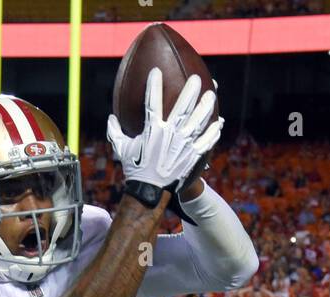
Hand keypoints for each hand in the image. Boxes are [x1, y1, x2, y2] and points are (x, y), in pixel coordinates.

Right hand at [107, 68, 222, 192]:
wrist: (149, 192)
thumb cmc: (135, 169)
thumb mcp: (121, 149)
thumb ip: (115, 132)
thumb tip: (111, 118)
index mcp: (153, 129)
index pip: (152, 101)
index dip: (153, 85)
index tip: (156, 71)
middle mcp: (170, 134)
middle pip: (183, 106)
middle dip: (190, 90)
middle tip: (195, 79)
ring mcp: (184, 144)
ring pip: (198, 121)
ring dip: (206, 106)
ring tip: (212, 95)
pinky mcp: (193, 155)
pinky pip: (206, 141)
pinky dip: (212, 132)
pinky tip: (218, 124)